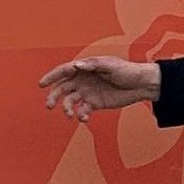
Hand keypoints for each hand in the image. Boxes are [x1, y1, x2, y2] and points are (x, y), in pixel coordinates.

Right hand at [38, 54, 160, 120]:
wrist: (141, 84)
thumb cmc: (127, 70)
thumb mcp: (110, 65)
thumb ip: (92, 65)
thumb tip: (76, 66)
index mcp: (85, 68)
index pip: (64, 71)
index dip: (51, 77)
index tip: (42, 84)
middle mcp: (83, 80)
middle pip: (62, 88)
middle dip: (54, 96)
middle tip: (49, 105)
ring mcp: (88, 92)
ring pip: (70, 101)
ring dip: (67, 108)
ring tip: (70, 115)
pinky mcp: (95, 104)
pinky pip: (82, 110)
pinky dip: (81, 115)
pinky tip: (84, 118)